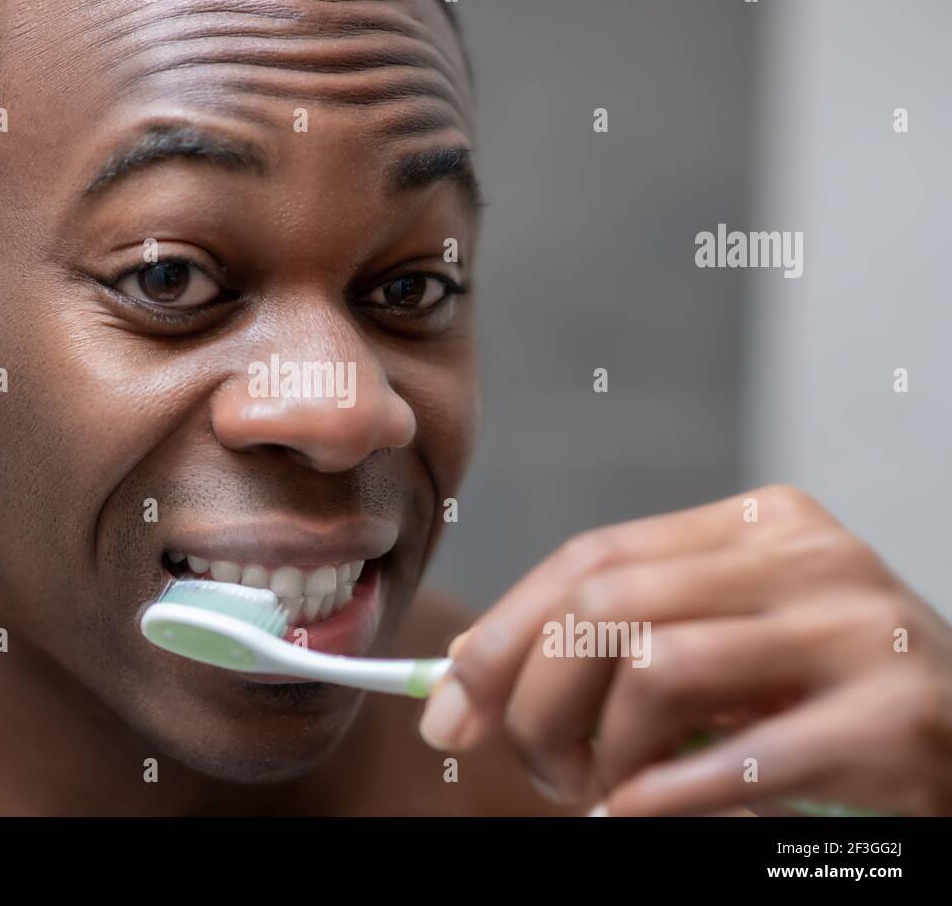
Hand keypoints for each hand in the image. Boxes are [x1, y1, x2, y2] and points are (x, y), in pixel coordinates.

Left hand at [419, 485, 951, 814]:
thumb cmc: (826, 703)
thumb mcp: (719, 649)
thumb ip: (614, 643)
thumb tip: (459, 672)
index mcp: (757, 525)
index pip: (589, 559)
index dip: (501, 638)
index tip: (446, 711)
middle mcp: (807, 555)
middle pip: (606, 607)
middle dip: (537, 700)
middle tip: (542, 770)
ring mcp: (855, 628)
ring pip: (655, 669)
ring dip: (602, 755)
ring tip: (604, 796)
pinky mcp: (894, 717)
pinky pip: (732, 756)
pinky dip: (660, 798)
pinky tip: (636, 814)